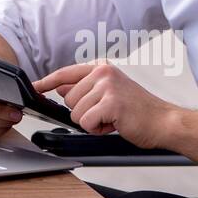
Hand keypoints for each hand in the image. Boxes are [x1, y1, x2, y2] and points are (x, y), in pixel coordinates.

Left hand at [34, 62, 176, 147]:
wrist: (163, 121)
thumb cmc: (139, 110)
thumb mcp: (110, 93)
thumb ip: (86, 88)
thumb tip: (62, 89)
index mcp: (102, 68)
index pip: (66, 73)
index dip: (47, 82)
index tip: (34, 87)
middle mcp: (103, 73)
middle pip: (68, 99)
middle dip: (83, 112)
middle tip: (106, 113)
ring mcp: (107, 86)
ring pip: (76, 112)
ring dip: (92, 122)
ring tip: (112, 118)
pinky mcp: (110, 102)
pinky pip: (86, 122)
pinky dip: (97, 129)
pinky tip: (114, 124)